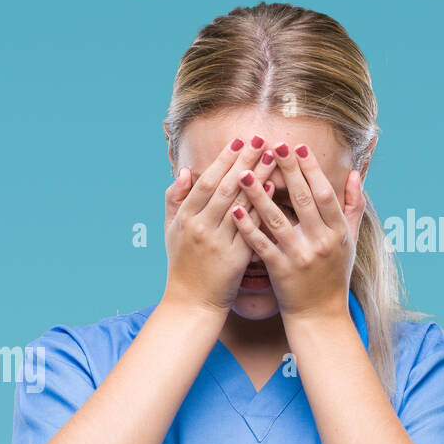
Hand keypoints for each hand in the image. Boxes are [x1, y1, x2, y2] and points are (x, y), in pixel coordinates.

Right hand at [162, 135, 277, 313]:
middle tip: (261, 139)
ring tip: (272, 157)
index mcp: (185, 219)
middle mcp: (200, 228)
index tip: (239, 141)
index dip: (223, 160)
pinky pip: (251, 227)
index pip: (206, 182)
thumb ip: (175, 199)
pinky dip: (261, 206)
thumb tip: (187, 171)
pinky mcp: (234, 258)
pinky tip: (272, 189)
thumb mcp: (170, 231)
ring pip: (240, 203)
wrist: (191, 303)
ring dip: (257, 177)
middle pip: (225, 187)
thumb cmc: (183, 265)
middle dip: (244, 161)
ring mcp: (218, 243)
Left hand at [230, 142, 366, 321]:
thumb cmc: (333, 274)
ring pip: (278, 220)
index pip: (324, 194)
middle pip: (303, 200)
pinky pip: (261, 245)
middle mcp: (321, 242)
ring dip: (260, 195)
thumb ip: (353, 206)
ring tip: (244, 173)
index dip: (311, 169)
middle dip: (287, 171)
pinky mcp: (280, 271)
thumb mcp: (349, 240)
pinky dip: (249, 228)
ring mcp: (300, 257)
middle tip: (272, 146)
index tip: (297, 147)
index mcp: (338, 232)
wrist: (320, 315)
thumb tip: (354, 173)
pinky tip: (235, 210)